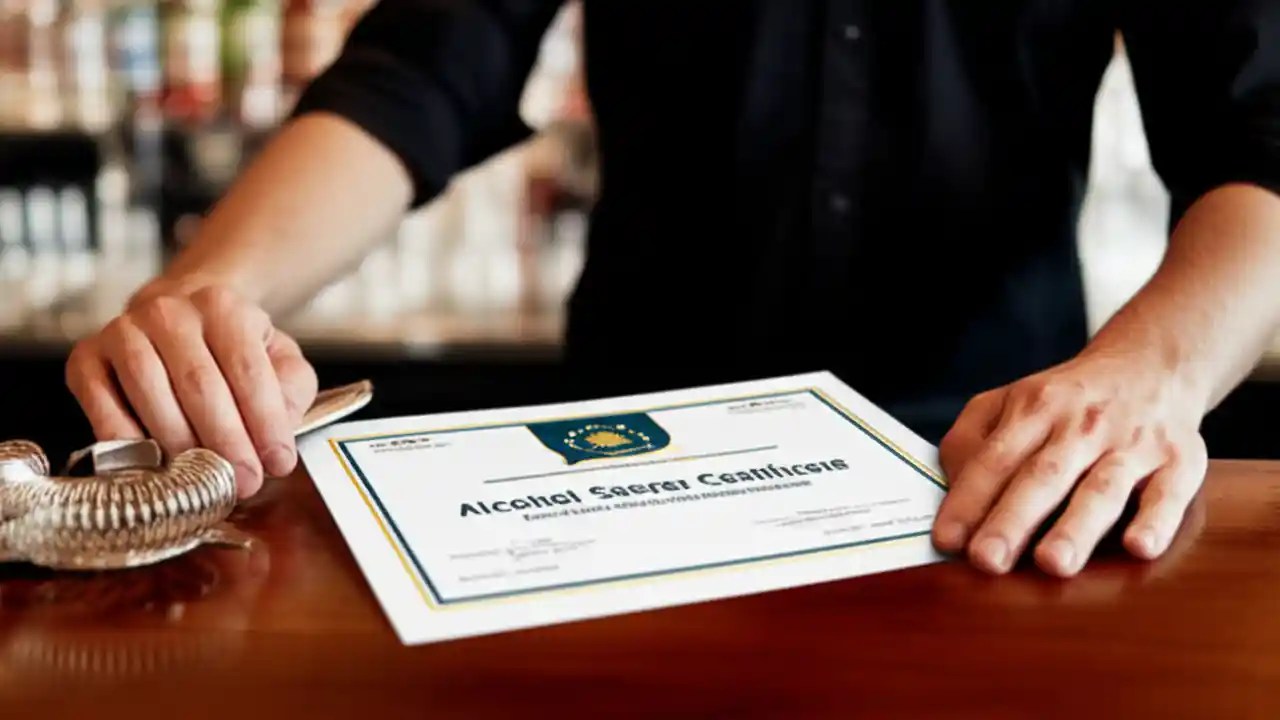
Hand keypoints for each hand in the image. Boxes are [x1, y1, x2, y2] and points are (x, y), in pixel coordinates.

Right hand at [65, 285, 318, 496]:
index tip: (278, 462)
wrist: (179, 320)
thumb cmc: (234, 350)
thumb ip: (291, 390)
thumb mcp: (280, 360)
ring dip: (180, 443)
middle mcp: (169, 312)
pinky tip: (153, 463)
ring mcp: (122, 331)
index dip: (265, 421)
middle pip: (199, 384)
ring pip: (150, 393)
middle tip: (244, 482)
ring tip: (204, 477)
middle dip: (226, 442)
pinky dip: (126, 438)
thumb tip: (279, 433)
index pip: (247, 369)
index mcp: (223, 306)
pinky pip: (101, 402)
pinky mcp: (86, 357)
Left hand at [932, 353, 1208, 576]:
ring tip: (1053, 564)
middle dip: (1012, 520)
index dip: (968, 499)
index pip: (994, 458)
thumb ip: (972, 440)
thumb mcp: (1010, 401)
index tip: (947, 540)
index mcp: (1035, 409)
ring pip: (1101, 488)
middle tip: (987, 560)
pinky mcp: (1180, 460)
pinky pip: (1169, 493)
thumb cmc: (1068, 400)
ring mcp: (1133, 443)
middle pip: (1043, 476)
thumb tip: (954, 491)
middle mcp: (1082, 425)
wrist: (1153, 362)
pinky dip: (1156, 520)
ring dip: (1077, 527)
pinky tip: (1139, 547)